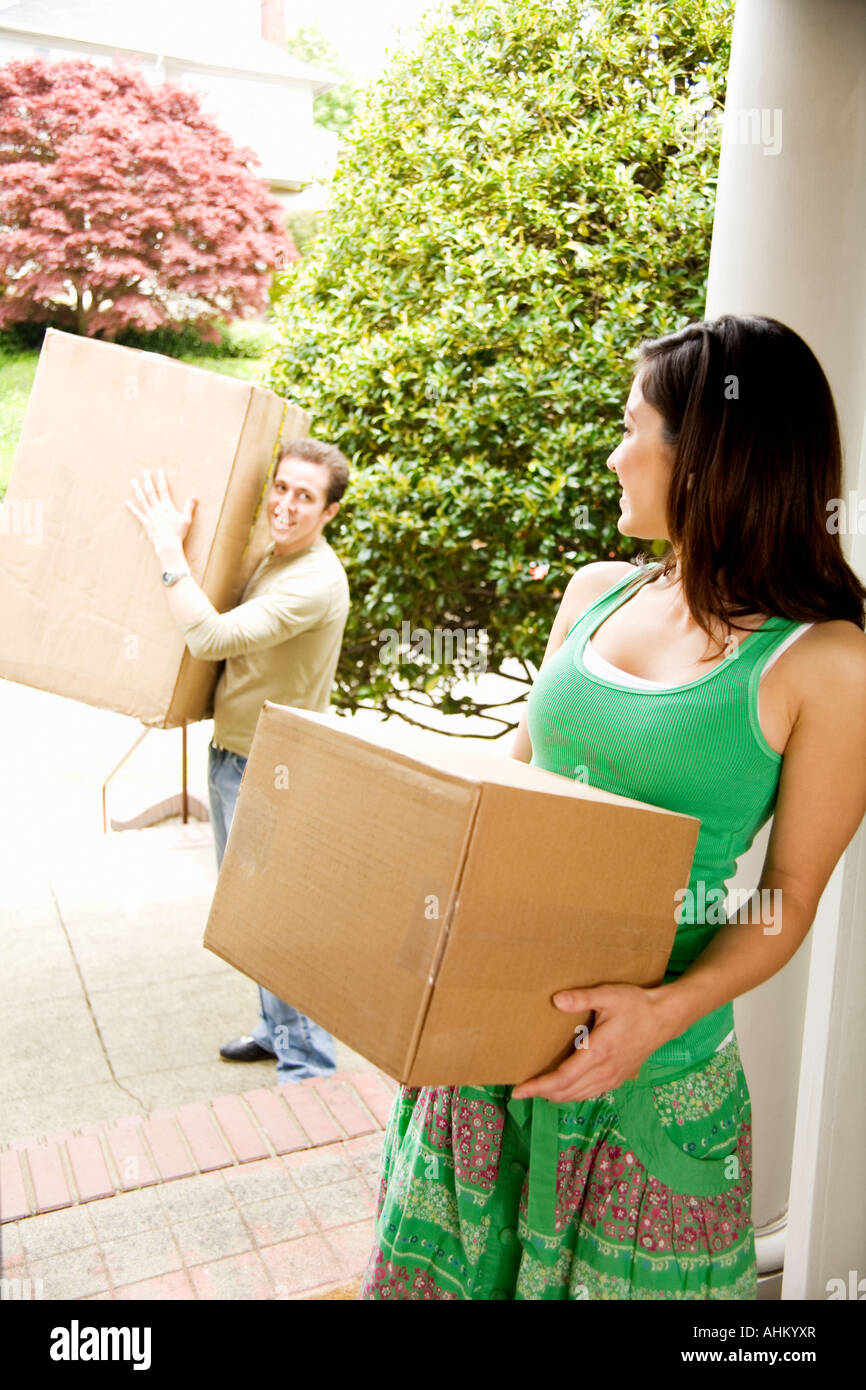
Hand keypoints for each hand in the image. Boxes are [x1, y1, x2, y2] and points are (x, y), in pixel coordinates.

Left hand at [125, 468, 196, 555]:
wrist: (168, 544)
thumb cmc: (178, 533)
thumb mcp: (186, 519)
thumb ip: (189, 507)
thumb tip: (194, 496)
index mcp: (167, 506)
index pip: (163, 489)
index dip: (161, 479)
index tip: (159, 470)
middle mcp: (157, 508)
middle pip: (151, 491)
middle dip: (147, 480)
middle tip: (144, 471)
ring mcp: (150, 515)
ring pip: (142, 499)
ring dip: (137, 489)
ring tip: (133, 481)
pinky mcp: (145, 522)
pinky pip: (136, 514)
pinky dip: (131, 508)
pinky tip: (126, 502)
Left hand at [510, 983, 672, 1102]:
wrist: (666, 1018)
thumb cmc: (637, 1005)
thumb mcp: (609, 995)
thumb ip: (581, 998)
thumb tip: (556, 1000)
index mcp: (599, 1053)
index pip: (562, 1078)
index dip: (538, 1087)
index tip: (519, 1091)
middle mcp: (605, 1071)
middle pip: (567, 1091)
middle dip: (542, 1093)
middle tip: (521, 1091)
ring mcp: (613, 1077)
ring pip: (579, 1095)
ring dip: (557, 1095)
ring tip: (537, 1091)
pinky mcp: (619, 1078)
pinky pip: (591, 1093)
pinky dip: (573, 1094)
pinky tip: (564, 1088)